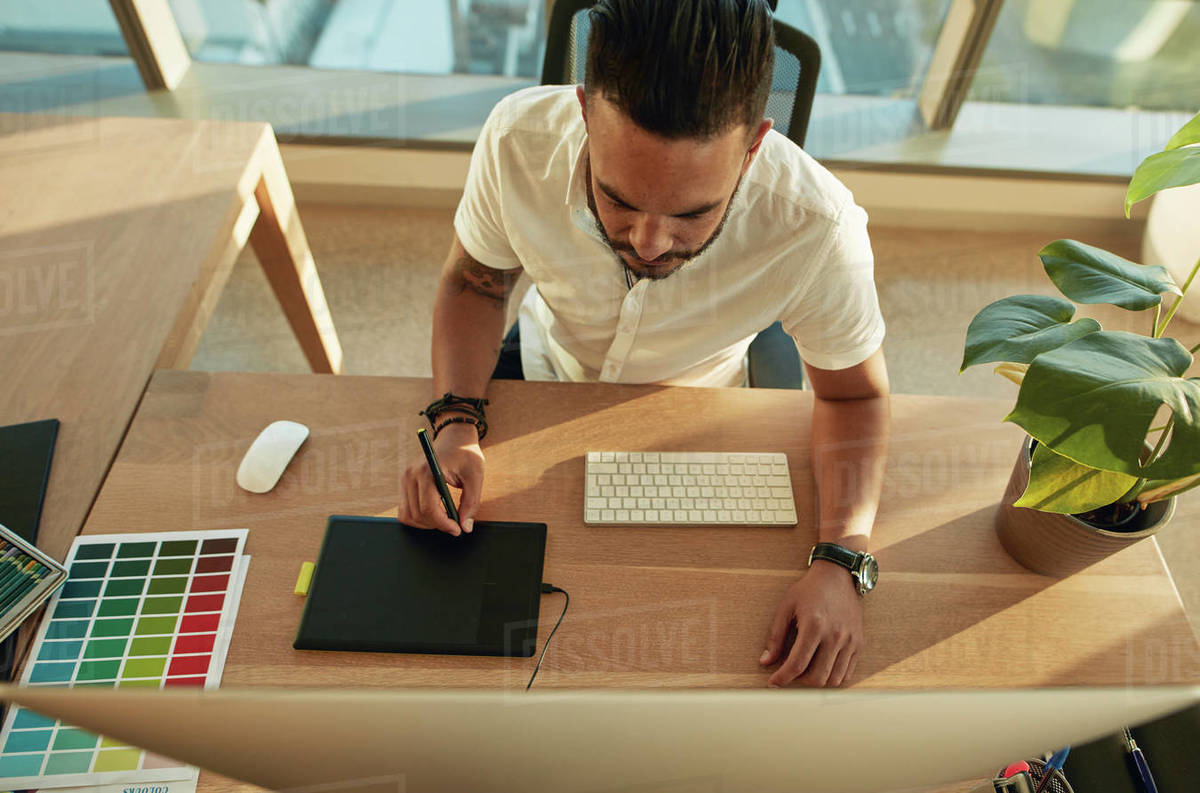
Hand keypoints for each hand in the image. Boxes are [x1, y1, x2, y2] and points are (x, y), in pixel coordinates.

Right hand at [399, 422, 483, 535]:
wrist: (455, 436)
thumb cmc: (465, 453)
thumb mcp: (475, 476)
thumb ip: (471, 502)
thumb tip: (466, 526)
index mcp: (428, 471)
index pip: (428, 508)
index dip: (443, 524)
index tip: (457, 529)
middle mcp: (411, 475)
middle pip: (417, 514)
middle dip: (436, 525)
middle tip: (454, 524)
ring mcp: (405, 479)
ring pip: (407, 515)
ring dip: (426, 523)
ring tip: (445, 519)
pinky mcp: (405, 483)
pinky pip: (405, 509)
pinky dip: (418, 517)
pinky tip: (434, 513)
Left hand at [759, 561, 862, 686]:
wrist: (838, 575)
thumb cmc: (809, 589)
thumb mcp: (786, 607)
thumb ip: (775, 636)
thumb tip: (765, 662)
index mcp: (814, 625)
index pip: (797, 664)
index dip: (782, 678)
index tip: (773, 683)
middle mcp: (835, 636)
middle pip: (817, 677)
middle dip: (798, 682)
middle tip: (789, 674)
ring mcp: (850, 641)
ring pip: (834, 680)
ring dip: (817, 682)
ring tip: (805, 671)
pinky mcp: (859, 643)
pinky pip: (847, 673)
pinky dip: (833, 677)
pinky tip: (821, 667)